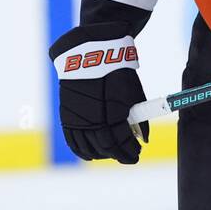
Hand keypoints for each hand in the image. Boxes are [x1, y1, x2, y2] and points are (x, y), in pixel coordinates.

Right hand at [49, 23, 148, 161]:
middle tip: (127, 155)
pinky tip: (89, 154)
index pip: (121, 144)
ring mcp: (78, 119)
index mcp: (112, 116)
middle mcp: (93, 121)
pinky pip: (72, 140)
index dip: (130, 152)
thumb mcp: (133, 94)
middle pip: (105, 148)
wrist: (91, 54)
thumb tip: (144, 138)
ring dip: (100, 154)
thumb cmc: (117, 72)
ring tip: (110, 155)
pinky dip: (81, 150)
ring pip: (87, 147)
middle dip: (118, 154)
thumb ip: (138, 118)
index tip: (137, 154)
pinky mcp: (67, 115)